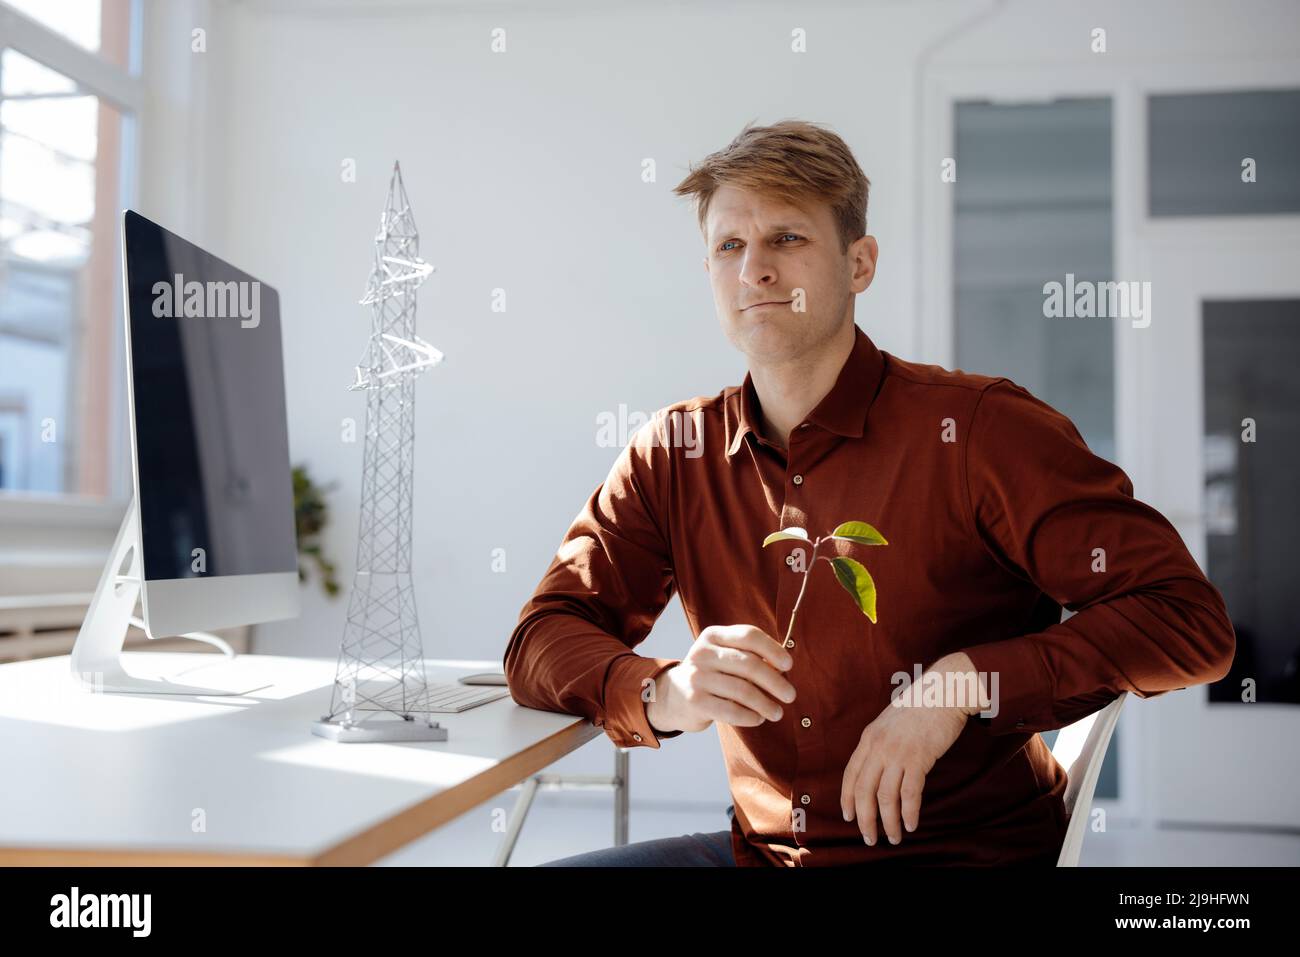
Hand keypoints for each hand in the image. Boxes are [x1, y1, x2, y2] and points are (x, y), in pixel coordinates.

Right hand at [646, 624, 795, 733]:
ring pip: (743, 691)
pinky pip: (732, 711)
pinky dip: (751, 717)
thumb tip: (782, 669)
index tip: (788, 665)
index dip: (773, 649)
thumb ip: (751, 657)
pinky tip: (758, 718)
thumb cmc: (711, 675)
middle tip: (790, 696)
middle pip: (749, 664)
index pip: (749, 635)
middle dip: (775, 682)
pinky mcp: (696, 701)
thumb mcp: (724, 656)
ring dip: (766, 704)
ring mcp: (697, 677)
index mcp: (713, 635)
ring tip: (777, 712)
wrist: (674, 695)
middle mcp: (703, 653)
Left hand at [840, 666, 973, 845]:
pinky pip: (909, 794)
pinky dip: (909, 813)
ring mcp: (897, 753)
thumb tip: (878, 767)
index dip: (847, 799)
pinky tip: (912, 824)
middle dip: (865, 819)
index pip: (850, 775)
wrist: (944, 690)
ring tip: (894, 838)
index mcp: (868, 738)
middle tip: (870, 838)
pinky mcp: (918, 758)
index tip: (849, 817)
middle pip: (863, 791)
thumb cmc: (920, 706)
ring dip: (889, 822)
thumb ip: (881, 743)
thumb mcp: (890, 722)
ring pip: (885, 797)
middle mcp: (878, 746)